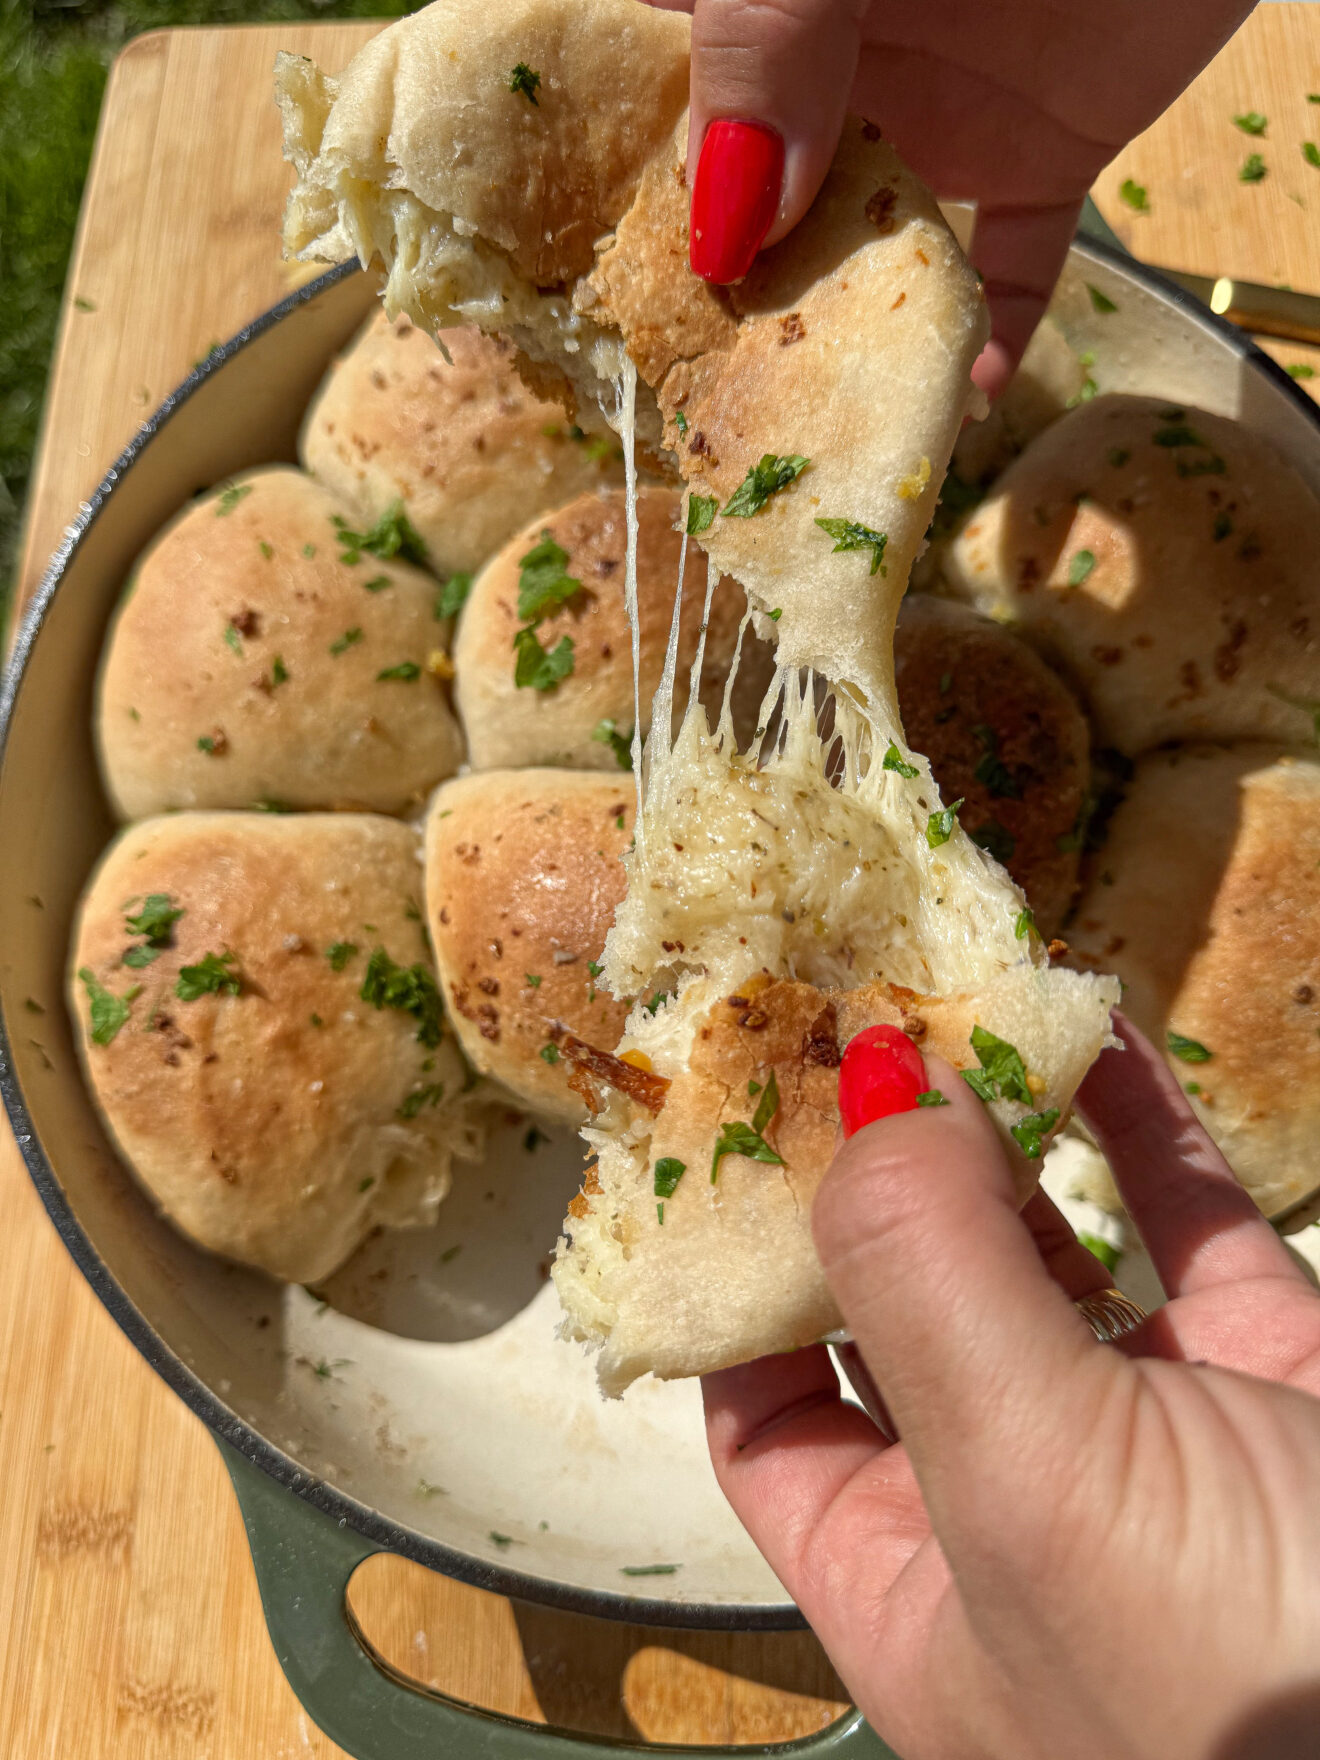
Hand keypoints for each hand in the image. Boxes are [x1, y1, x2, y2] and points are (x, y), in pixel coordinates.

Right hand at [652, 0, 1253, 391]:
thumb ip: (761, 39)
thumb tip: (716, 227)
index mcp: (752, 1)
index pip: (646, 85)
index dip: (599, 181)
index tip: (568, 280)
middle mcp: (830, 58)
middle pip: (745, 195)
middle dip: (712, 292)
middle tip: (679, 394)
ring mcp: (938, 101)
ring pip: (864, 247)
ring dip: (837, 336)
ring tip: (800, 428)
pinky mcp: (1050, 140)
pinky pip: (1014, 261)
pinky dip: (994, 336)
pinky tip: (966, 399)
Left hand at [703, 1017, 1319, 1759]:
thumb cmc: (1245, 1694)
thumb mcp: (1031, 1487)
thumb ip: (927, 1274)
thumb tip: (870, 1085)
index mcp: (907, 1587)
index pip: (768, 1409)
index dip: (747, 1269)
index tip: (742, 1125)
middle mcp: (1013, 1514)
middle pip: (907, 1308)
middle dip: (879, 1171)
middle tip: (852, 1022)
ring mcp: (1155, 1443)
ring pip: (1050, 1254)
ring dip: (1006, 1127)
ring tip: (960, 1002)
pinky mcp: (1277, 1387)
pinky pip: (1190, 1232)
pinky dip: (1142, 1127)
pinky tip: (1099, 1030)